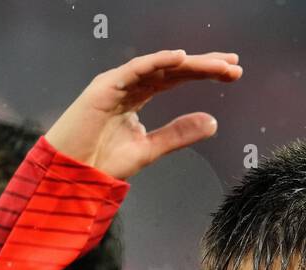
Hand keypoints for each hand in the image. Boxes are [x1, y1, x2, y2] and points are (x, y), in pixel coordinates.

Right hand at [43, 49, 241, 179]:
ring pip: (159, 66)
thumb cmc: (101, 163)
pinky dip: (158, 61)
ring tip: (218, 65)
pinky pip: (135, 68)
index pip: (176, 78)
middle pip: (172, 68)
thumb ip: (178, 134)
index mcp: (138, 96)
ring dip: (190, 63)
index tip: (232, 74)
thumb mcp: (150, 148)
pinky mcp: (105, 86)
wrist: (71, 175)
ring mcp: (117, 83)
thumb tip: (212, 122)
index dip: (203, 74)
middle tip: (234, 65)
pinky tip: (181, 58)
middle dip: (204, 65)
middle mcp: (129, 84)